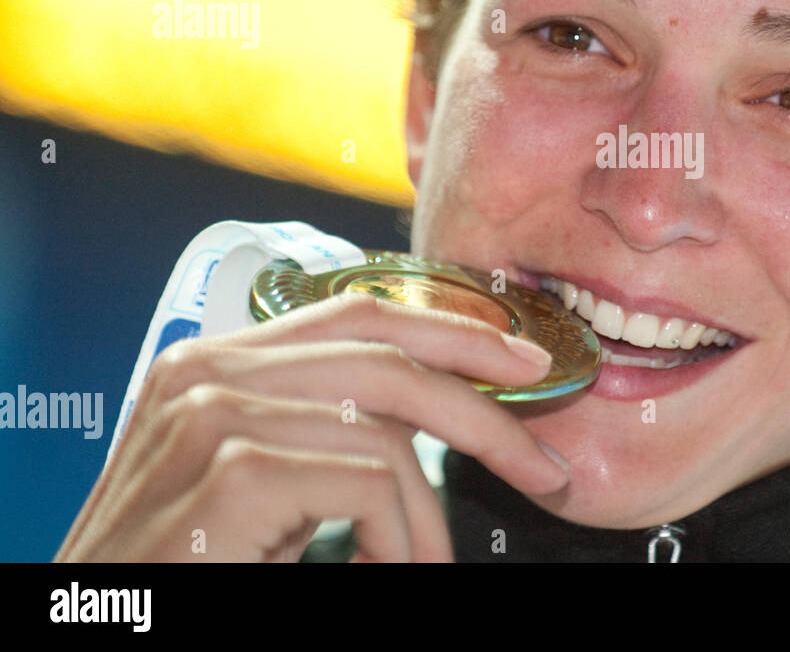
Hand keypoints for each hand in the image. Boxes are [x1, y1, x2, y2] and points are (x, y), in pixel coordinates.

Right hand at [54, 293, 568, 561]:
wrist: (102, 625)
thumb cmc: (184, 562)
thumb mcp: (254, 474)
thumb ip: (318, 427)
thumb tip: (429, 420)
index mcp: (214, 360)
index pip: (360, 312)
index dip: (454, 328)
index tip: (523, 361)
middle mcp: (206, 371)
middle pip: (389, 358)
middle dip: (485, 410)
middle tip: (545, 468)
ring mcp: (212, 416)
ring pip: (388, 437)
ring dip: (429, 519)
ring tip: (425, 567)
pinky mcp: (229, 473)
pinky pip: (370, 487)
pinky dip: (401, 539)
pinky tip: (385, 571)